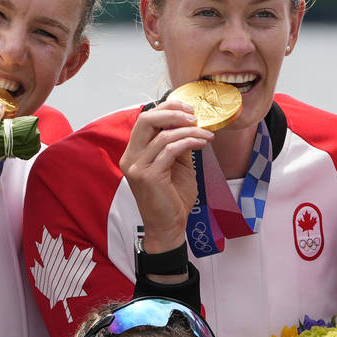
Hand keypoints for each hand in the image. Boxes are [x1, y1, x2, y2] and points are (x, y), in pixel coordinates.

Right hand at [120, 104, 214, 253]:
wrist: (168, 227)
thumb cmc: (172, 199)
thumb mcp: (177, 165)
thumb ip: (178, 144)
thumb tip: (189, 123)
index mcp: (134, 152)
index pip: (145, 119)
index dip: (166, 109)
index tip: (188, 109)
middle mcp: (131, 157)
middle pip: (146, 119)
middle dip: (173, 112)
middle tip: (194, 115)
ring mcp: (137, 167)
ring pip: (162, 135)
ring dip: (189, 130)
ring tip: (205, 134)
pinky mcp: (149, 176)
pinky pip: (170, 150)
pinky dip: (188, 142)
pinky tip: (202, 143)